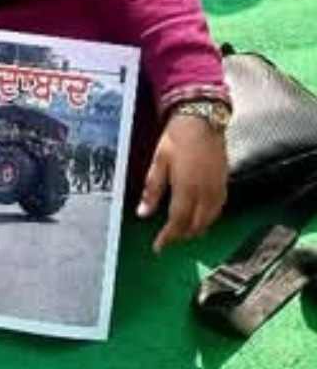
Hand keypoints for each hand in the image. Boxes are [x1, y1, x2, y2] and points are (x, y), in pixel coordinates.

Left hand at [136, 112, 227, 252]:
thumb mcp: (158, 161)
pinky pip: (219, 208)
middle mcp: (206, 192)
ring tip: (182, 233)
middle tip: (168, 239)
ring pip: (210, 219)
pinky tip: (201, 217)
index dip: (168, 237)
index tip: (158, 247)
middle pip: (196, 224)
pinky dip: (209, 218)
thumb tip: (143, 213)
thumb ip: (153, 189)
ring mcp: (218, 188)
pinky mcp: (225, 182)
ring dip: (196, 229)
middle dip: (181, 235)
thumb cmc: (176, 138)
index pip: (178, 221)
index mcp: (187, 188)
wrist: (202, 120)